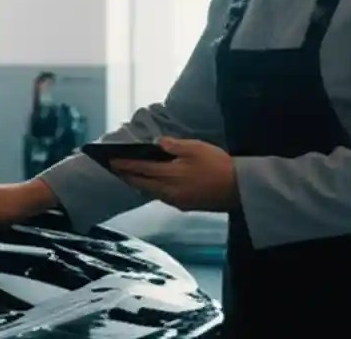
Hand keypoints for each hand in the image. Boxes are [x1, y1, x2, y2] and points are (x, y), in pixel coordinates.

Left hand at [109, 137, 238, 211]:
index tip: (110, 160)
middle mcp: (169, 191)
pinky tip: (153, 184)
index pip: (140, 169)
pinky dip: (153, 189)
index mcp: (170, 175)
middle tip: (115, 169)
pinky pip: (162, 197)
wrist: (239, 189)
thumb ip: (173, 146)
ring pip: (151, 192)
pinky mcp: (185, 206)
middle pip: (142, 183)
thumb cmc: (218, 165)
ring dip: (139, 183)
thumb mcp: (196, 148)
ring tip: (130, 175)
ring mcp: (177, 201)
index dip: (124, 165)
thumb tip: (156, 144)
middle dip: (127, 176)